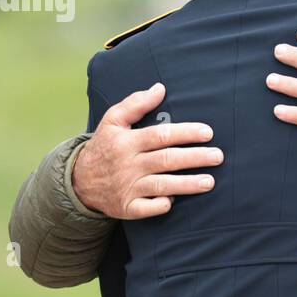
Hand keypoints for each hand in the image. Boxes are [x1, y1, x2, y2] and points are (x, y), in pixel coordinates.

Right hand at [71, 83, 223, 218]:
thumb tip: (160, 88)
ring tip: (210, 182)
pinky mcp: (127, 207)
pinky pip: (147, 209)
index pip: (161, 135)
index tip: (207, 133)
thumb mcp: (112, 121)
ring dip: (187, 185)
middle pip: (167, 160)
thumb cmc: (104, 146)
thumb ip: (136, 103)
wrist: (79, 180)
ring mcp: (128, 187)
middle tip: (218, 156)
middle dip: (195, 158)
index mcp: (127, 142)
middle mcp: (129, 164)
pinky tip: (176, 201)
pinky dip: (161, 205)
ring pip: (162, 185)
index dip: (185, 133)